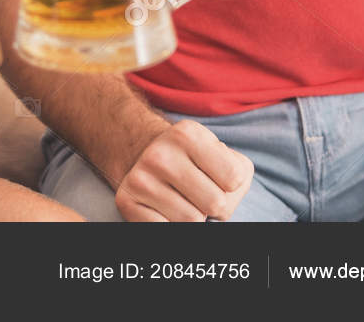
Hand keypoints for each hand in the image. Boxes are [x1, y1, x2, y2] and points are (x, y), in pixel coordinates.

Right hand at [115, 120, 254, 221]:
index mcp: (187, 134)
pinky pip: (166, 229)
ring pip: (193, 221)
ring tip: (182, 199)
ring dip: (194, 216)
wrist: (146, 154)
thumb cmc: (197, 163)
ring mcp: (140, 178)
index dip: (230, 185)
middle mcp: (159, 153)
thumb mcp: (224, 155)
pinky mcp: (125, 200)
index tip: (215, 176)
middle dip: (214, 205)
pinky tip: (165, 209)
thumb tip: (220, 208)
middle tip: (199, 193)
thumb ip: (238, 175)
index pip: (234, 178)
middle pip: (216, 204)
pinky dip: (172, 224)